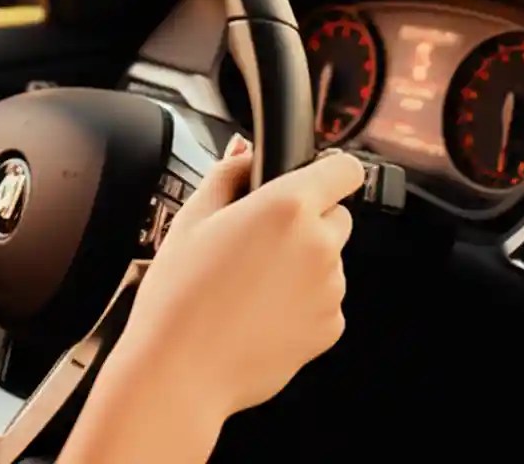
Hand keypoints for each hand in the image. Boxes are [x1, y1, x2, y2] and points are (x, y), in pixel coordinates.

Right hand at [114, 138, 364, 416]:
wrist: (180, 370)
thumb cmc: (179, 296)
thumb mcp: (191, 219)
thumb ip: (226, 174)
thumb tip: (245, 154)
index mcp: (287, 207)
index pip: (344, 170)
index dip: (329, 172)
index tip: (314, 181)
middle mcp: (318, 245)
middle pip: (337, 217)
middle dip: (308, 223)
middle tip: (259, 244)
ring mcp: (329, 289)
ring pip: (330, 262)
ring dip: (304, 266)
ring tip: (251, 286)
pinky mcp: (330, 328)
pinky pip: (325, 302)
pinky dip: (303, 304)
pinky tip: (260, 313)